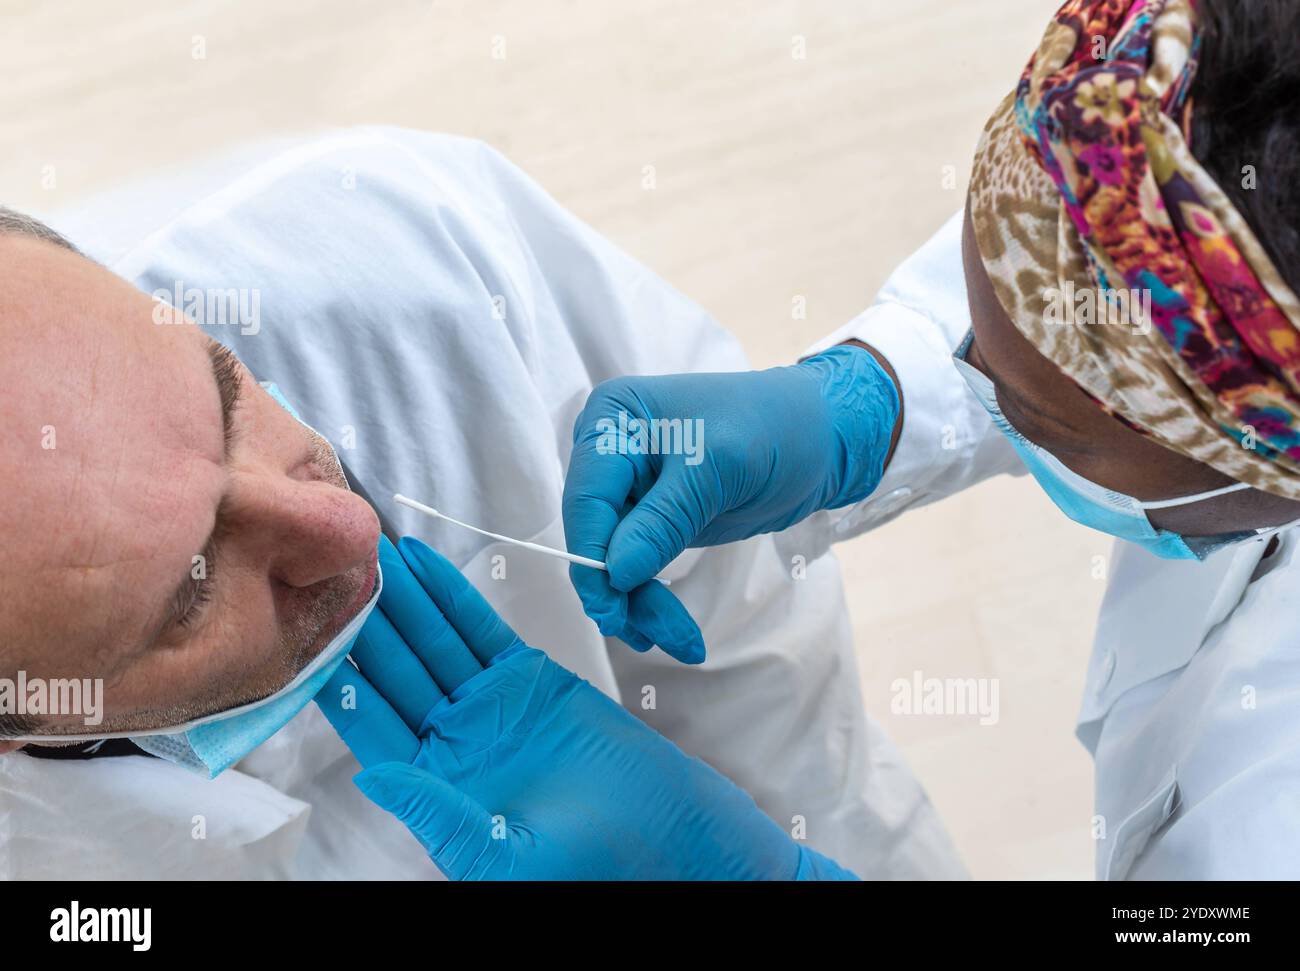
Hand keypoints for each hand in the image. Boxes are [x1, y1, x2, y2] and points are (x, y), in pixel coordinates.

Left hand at [315, 535, 855, 879]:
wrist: (662, 834)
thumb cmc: (586, 865)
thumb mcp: (495, 855)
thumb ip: (434, 810)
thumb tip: (373, 773)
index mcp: (437, 785)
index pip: (375, 726)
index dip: (344, 680)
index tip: (314, 636)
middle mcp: (454, 741)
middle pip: (397, 673)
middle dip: (369, 623)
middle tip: (337, 571)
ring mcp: (490, 706)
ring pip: (434, 643)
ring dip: (405, 601)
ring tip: (373, 555)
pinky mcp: (529, 680)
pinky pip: (482, 632)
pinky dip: (454, 599)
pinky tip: (427, 568)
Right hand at [562, 345, 898, 661]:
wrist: (820, 438)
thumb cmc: (773, 429)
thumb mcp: (718, 470)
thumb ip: (662, 521)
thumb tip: (614, 573)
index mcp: (612, 420)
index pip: (586, 499)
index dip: (593, 558)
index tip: (611, 609)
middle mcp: (609, 451)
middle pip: (594, 535)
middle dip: (621, 591)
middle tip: (652, 638)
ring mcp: (629, 487)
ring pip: (612, 560)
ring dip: (639, 605)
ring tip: (681, 642)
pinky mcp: (650, 517)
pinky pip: (636, 565)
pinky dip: (652, 598)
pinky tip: (674, 630)